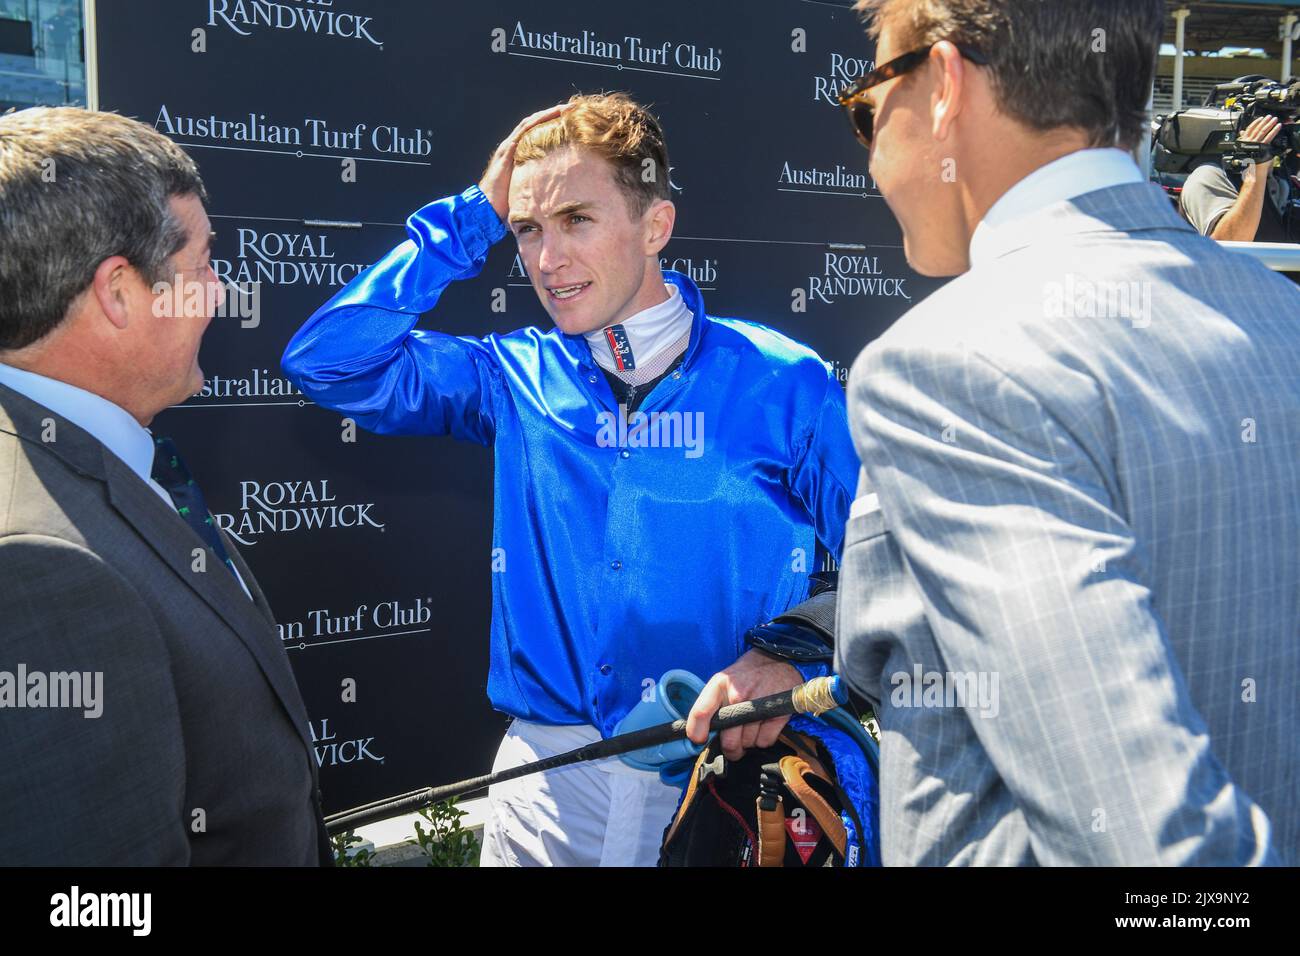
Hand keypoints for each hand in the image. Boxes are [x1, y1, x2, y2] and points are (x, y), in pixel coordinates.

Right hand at [477, 103, 571, 221]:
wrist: (486, 208)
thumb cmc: (506, 203)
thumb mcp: (527, 188)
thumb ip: (538, 183)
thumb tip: (558, 189)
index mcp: (518, 152)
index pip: (537, 131)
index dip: (553, 122)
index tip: (571, 117)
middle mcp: (512, 146)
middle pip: (535, 123)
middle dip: (553, 113)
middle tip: (572, 108)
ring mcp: (508, 147)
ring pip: (529, 124)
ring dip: (547, 114)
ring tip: (564, 108)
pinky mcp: (506, 152)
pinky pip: (522, 133)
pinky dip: (535, 124)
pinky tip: (548, 117)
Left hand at [685, 650, 802, 761]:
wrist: (778, 661)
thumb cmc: (747, 676)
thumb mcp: (723, 681)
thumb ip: (710, 704)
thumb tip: (700, 734)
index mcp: (720, 685)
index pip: (700, 713)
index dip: (697, 732)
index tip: (699, 740)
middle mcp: (737, 695)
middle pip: (728, 741)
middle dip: (731, 750)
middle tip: (733, 746)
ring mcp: (758, 706)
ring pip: (747, 744)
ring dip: (748, 743)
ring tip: (750, 727)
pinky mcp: (777, 713)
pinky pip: (764, 741)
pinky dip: (763, 740)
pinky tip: (762, 726)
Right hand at [1239, 115, 1281, 179]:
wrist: (1252, 168)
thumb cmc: (1248, 159)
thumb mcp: (1243, 147)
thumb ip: (1243, 139)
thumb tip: (1242, 132)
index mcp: (1244, 141)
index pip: (1249, 129)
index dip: (1255, 122)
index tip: (1261, 118)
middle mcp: (1249, 141)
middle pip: (1258, 128)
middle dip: (1264, 121)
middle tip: (1270, 117)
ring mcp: (1256, 143)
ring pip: (1263, 131)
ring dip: (1270, 124)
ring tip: (1274, 120)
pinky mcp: (1262, 146)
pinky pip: (1269, 137)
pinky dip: (1274, 131)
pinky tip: (1277, 127)